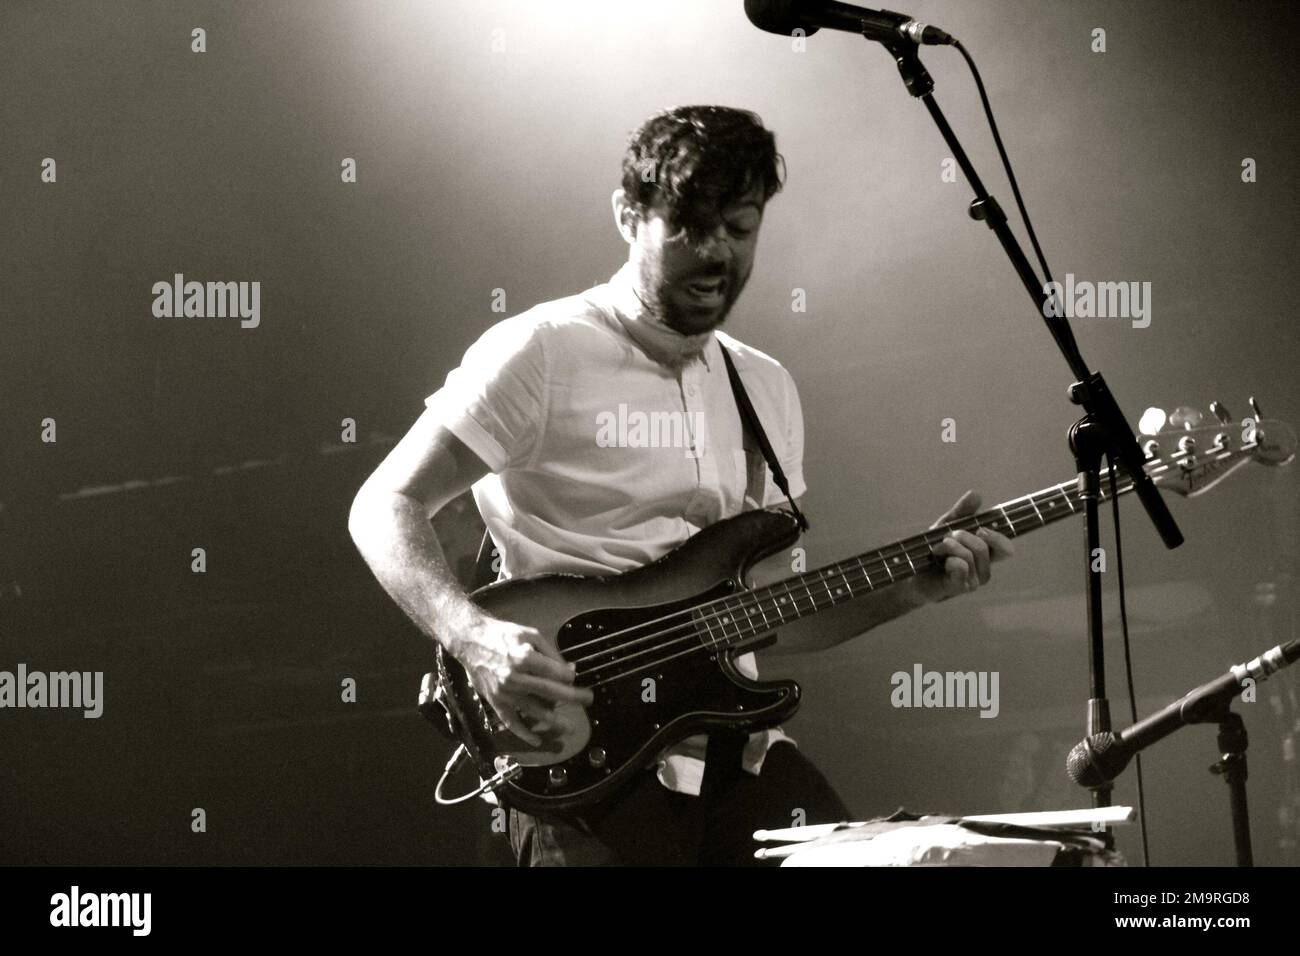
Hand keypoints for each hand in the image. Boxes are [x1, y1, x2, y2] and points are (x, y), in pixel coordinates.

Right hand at [455, 613, 593, 746]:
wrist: (470, 641)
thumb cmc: (502, 635)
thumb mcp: (530, 634)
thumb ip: (551, 653)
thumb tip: (569, 670)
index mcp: (524, 658)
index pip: (555, 673)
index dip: (569, 678)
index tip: (574, 679)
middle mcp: (515, 677)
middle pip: (550, 692)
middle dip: (572, 697)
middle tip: (588, 700)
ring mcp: (505, 692)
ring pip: (534, 711)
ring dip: (554, 721)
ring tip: (569, 727)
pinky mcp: (495, 702)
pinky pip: (511, 722)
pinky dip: (524, 733)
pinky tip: (537, 740)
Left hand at [904, 490, 1013, 605]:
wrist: (910, 571)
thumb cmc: (932, 550)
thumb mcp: (946, 525)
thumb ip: (962, 511)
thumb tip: (976, 494)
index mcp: (985, 556)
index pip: (1005, 549)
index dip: (997, 537)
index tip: (979, 529)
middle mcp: (982, 570)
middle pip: (984, 546)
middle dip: (962, 535)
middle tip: (947, 537)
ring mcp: (972, 581)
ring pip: (970, 554)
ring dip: (949, 546)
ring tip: (937, 550)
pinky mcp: (959, 587)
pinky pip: (962, 566)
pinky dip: (949, 558)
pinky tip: (941, 562)